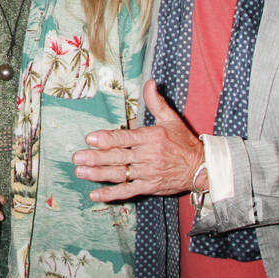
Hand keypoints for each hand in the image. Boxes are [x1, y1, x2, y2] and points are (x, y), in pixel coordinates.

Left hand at [71, 80, 204, 202]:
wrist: (201, 168)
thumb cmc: (184, 142)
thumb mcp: (172, 119)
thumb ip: (156, 103)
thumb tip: (150, 82)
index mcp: (152, 138)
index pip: (126, 138)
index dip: (108, 139)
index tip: (90, 138)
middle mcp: (148, 156)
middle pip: (119, 157)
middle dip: (96, 158)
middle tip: (77, 157)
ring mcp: (148, 173)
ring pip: (120, 174)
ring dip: (98, 174)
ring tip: (80, 172)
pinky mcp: (148, 187)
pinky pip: (127, 191)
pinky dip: (111, 194)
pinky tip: (94, 194)